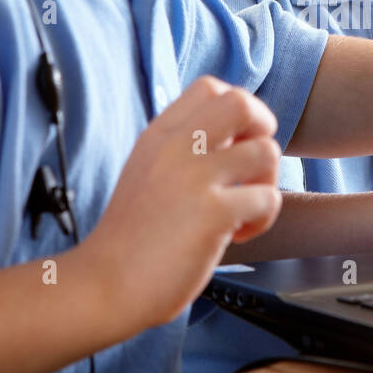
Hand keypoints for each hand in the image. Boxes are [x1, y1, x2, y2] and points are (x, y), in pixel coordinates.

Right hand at [79, 76, 281, 329]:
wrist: (104, 284)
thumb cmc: (130, 239)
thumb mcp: (147, 171)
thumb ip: (181, 151)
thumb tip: (231, 141)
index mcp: (159, 135)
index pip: (211, 87)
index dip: (236, 113)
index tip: (230, 147)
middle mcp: (177, 147)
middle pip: (243, 103)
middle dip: (262, 131)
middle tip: (250, 168)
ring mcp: (195, 177)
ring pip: (267, 151)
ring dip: (266, 182)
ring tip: (243, 209)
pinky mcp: (214, 212)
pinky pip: (268, 198)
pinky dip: (263, 220)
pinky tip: (236, 236)